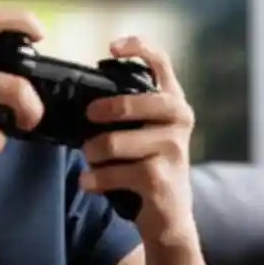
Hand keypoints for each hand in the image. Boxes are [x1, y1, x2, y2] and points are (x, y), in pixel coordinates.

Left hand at [79, 36, 197, 245]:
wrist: (170, 217)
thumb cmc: (149, 168)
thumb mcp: (145, 134)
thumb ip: (128, 114)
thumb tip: (83, 102)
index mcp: (174, 103)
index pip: (162, 62)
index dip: (138, 47)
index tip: (111, 47)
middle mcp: (180, 120)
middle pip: (135, 101)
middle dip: (103, 110)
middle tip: (88, 117)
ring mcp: (173, 149)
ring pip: (115, 142)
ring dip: (94, 153)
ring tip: (89, 159)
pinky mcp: (160, 178)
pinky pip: (113, 172)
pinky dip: (94, 179)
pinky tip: (89, 183)